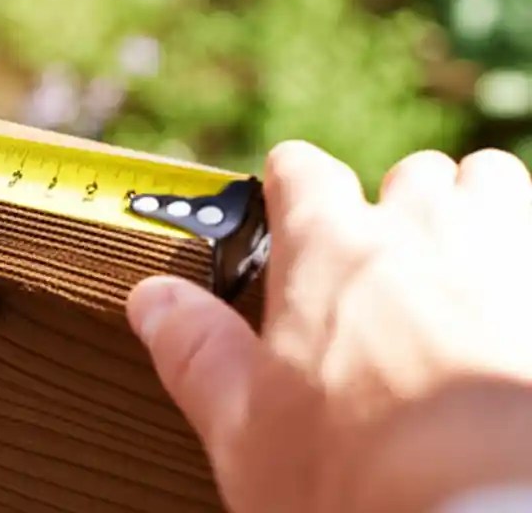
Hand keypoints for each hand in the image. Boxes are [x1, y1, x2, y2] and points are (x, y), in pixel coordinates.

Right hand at [126, 140, 531, 512]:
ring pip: (488, 181)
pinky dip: (525, 260)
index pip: (300, 171)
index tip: (288, 211)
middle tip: (378, 269)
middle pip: (408, 174)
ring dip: (471, 208)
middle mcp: (417, 231)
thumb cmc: (358, 475)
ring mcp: (506, 253)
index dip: (291, 186)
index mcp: (327, 250)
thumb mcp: (242, 425)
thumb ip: (195, 349)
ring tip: (458, 266)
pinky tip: (509, 310)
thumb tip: (153, 300)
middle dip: (395, 207)